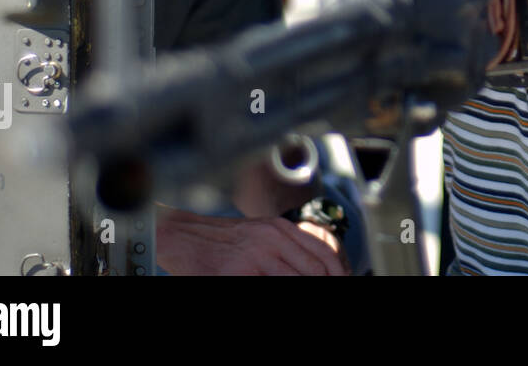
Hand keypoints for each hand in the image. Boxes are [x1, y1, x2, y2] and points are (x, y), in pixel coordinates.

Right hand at [156, 208, 349, 274]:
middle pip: (313, 271)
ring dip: (307, 289)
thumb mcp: (261, 234)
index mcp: (280, 228)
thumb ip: (288, 247)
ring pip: (295, 279)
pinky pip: (270, 286)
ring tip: (314, 299)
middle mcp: (272, 238)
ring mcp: (255, 256)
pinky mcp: (238, 273)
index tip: (345, 280)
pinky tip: (276, 289)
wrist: (182, 236)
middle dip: (325, 284)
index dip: (338, 272)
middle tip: (334, 290)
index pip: (322, 252)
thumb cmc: (222, 240)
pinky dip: (280, 291)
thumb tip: (318, 268)